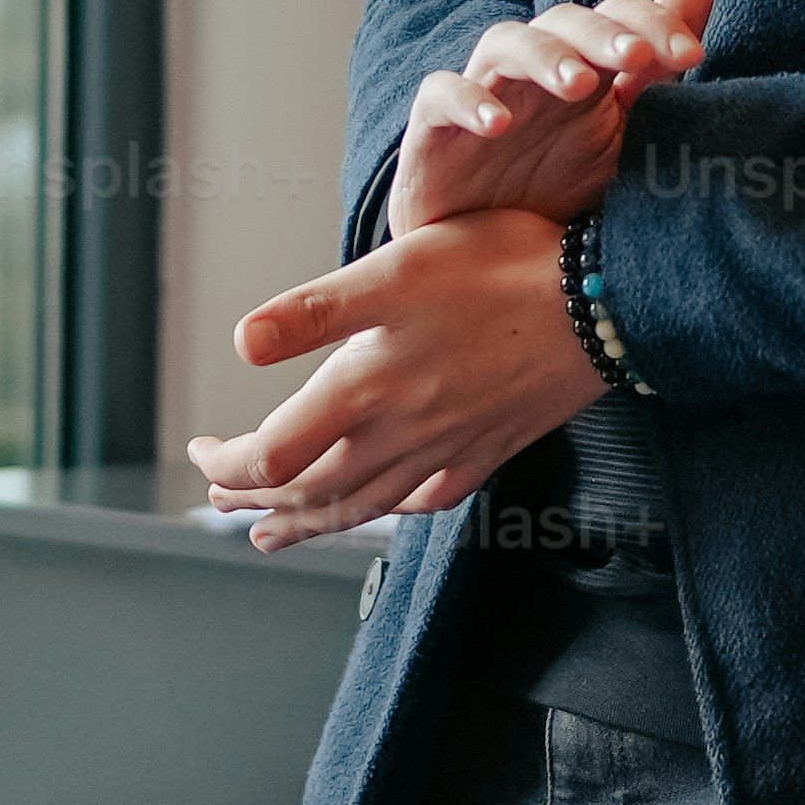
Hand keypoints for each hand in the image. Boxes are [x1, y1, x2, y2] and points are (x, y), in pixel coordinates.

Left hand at [188, 212, 610, 550]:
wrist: (605, 303)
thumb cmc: (499, 270)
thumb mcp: (394, 270)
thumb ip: (313, 313)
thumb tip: (240, 345)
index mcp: (364, 388)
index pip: (271, 456)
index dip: (225, 465)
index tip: (199, 452)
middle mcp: (400, 432)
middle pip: (310, 492)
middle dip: (255, 501)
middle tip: (218, 500)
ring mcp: (447, 448)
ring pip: (364, 506)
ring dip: (309, 523)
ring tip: (275, 534)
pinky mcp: (490, 447)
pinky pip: (429, 496)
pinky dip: (395, 508)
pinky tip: (393, 505)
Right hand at [383, 0, 713, 231]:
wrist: (479, 252)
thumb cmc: (554, 186)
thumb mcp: (621, 136)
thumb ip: (658, 70)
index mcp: (584, 66)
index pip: (617, 19)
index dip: (653, 24)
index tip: (692, 53)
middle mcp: (533, 70)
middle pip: (563, 22)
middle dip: (602, 35)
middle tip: (636, 57)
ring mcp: (483, 92)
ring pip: (505, 44)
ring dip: (543, 56)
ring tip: (576, 83)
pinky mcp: (434, 128)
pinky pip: (440, 96)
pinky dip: (465, 101)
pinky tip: (495, 124)